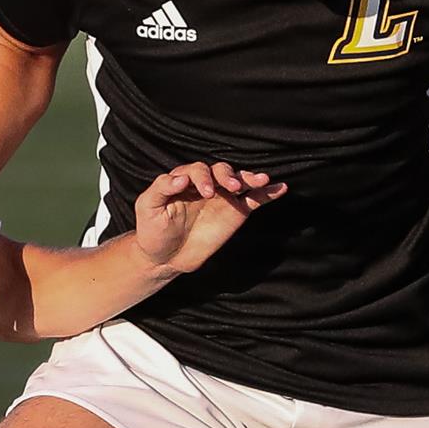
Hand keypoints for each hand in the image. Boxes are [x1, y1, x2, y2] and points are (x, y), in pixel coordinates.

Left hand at [133, 162, 286, 272]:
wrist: (165, 257)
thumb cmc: (152, 230)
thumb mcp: (147, 207)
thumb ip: (161, 189)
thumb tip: (181, 177)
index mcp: (185, 180)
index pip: (198, 170)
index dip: (203, 177)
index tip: (205, 193)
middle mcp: (206, 185)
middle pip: (222, 171)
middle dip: (228, 176)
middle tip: (232, 188)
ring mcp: (223, 198)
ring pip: (241, 181)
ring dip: (251, 178)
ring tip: (262, 179)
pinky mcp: (236, 212)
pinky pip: (255, 199)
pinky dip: (268, 193)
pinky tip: (281, 188)